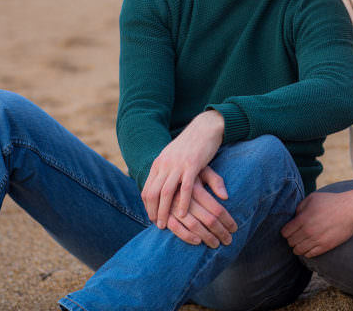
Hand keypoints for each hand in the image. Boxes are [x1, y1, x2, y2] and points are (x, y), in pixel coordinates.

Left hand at [142, 110, 223, 229]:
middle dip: (152, 211)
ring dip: (164, 211)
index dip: (147, 205)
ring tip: (165, 225)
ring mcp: (177, 165)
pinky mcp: (192, 165)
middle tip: (157, 225)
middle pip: (152, 193)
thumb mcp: (175, 157)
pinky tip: (182, 214)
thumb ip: (168, 171)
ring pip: (165, 193)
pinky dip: (182, 202)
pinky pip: (184, 188)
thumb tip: (161, 185)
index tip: (152, 217)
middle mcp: (165, 164)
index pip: (147, 188)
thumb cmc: (191, 144)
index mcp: (159, 163)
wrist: (205, 127)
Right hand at [167, 166, 237, 247]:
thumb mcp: (203, 171)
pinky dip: (187, 236)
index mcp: (196, 187)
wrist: (166, 168)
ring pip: (194, 226)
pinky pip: (175, 228)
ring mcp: (173, 206)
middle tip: (229, 240)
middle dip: (221, 232)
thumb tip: (226, 196)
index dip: (227, 220)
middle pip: (208, 219)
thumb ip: (215, 181)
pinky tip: (198, 241)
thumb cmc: (189, 172)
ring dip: (207, 237)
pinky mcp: (164, 213)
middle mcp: (185, 198)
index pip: (217, 208)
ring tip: (216, 244)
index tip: (234, 228)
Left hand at [281, 191, 352, 257]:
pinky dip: (307, 252)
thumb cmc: (331, 201)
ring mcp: (317, 240)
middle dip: (291, 239)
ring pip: (298, 251)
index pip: (285, 233)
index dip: (286, 231)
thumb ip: (299, 208)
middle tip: (297, 235)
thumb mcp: (312, 198)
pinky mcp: (326, 247)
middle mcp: (308, 231)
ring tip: (302, 241)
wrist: (351, 209)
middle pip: (290, 242)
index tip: (290, 229)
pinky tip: (310, 245)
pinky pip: (309, 255)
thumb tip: (293, 218)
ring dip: (298, 247)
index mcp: (303, 219)